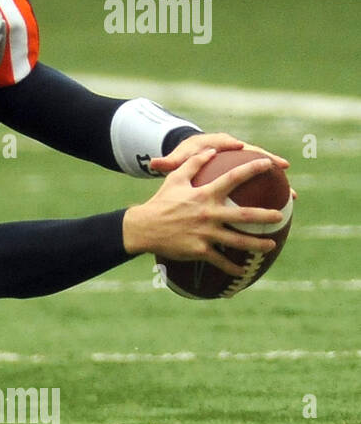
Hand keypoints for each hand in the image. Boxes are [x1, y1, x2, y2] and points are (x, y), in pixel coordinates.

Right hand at [122, 148, 284, 277]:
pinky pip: (220, 260)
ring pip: (238, 241)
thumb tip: (211, 151)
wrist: (144, 227)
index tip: (269, 164)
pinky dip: (232, 267)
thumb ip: (194, 163)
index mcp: (205, 194)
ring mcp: (205, 233)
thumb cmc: (161, 201)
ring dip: (257, 245)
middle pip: (244, 215)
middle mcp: (208, 214)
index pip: (233, 179)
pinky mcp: (199, 250)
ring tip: (271, 246)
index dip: (252, 169)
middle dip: (265, 216)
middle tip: (280, 216)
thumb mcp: (175, 179)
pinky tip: (243, 272)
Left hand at [150, 132, 295, 199]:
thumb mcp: (177, 159)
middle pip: (255, 155)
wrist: (189, 152)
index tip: (252, 152)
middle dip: (269, 162)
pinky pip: (260, 185)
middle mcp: (234, 151)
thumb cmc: (183, 155)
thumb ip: (170, 163)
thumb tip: (154, 163)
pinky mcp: (245, 176)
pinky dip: (270, 194)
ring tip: (292, 196)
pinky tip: (282, 208)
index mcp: (218, 143)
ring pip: (262, 173)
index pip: (232, 143)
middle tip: (283, 170)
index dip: (243, 148)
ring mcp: (242, 164)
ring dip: (277, 183)